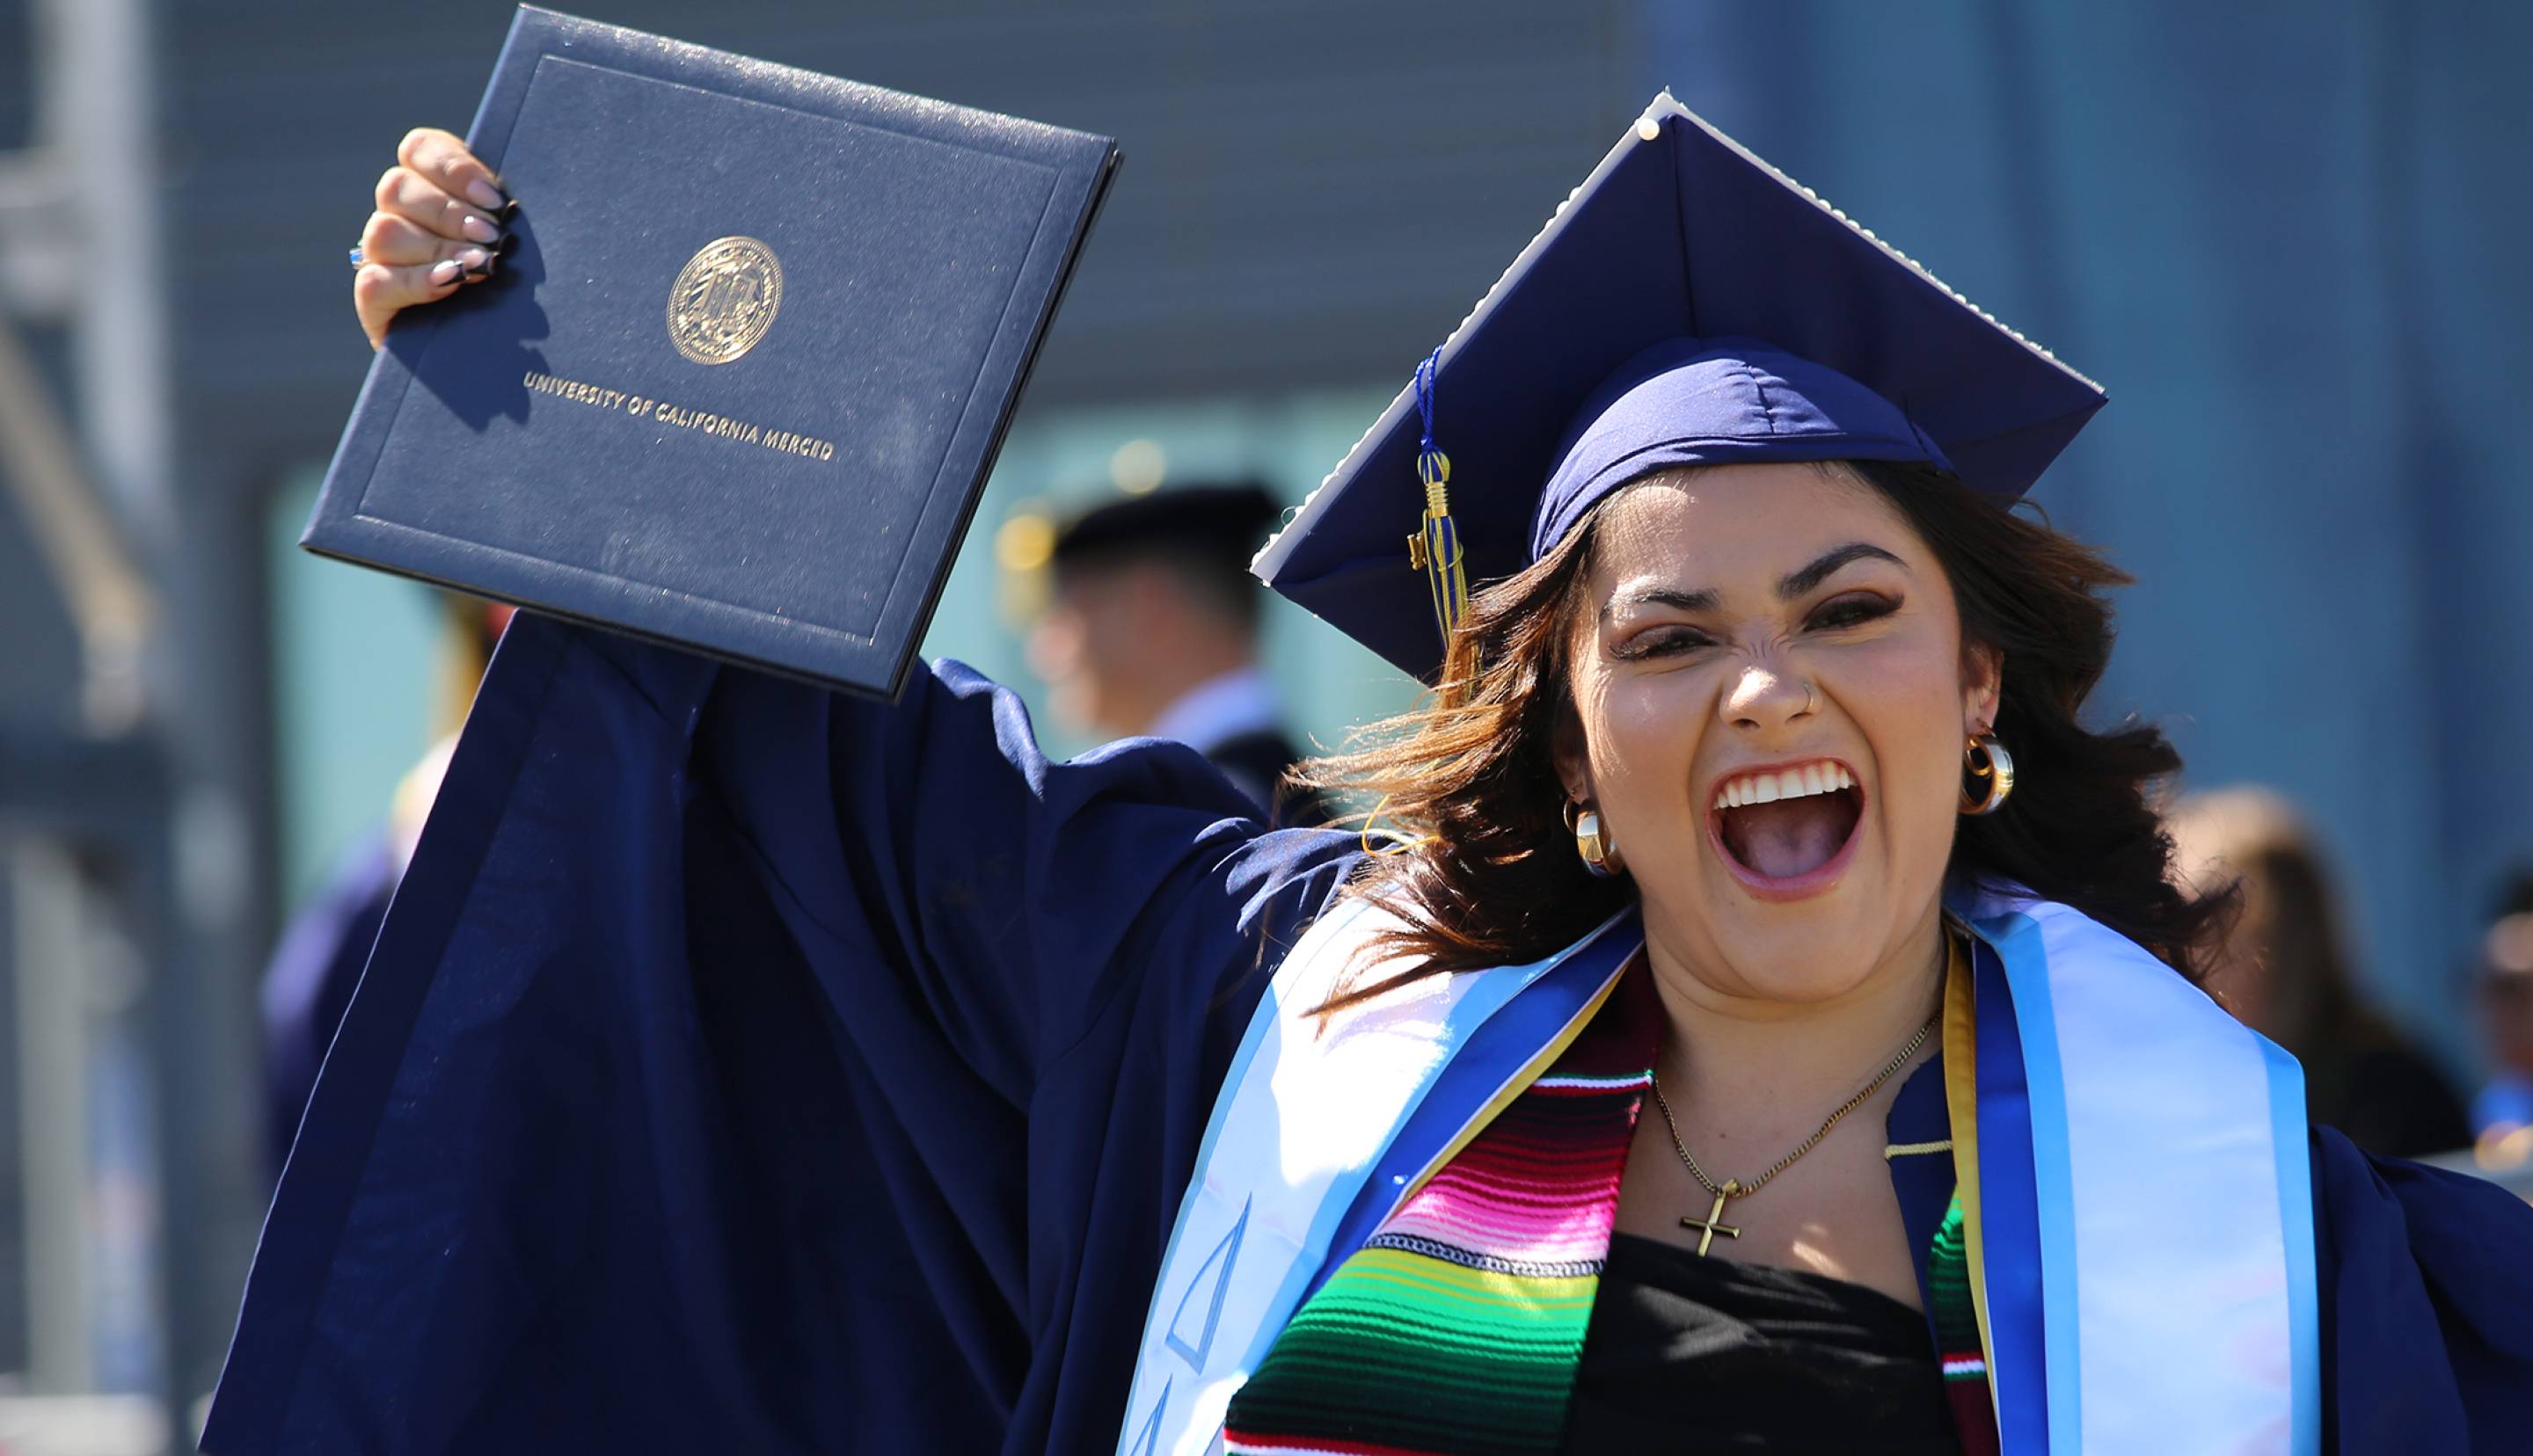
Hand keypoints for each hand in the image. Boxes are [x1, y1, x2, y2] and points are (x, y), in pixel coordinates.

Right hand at [352, 128, 512, 349]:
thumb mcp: (518, 249)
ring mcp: (381, 258)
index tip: (494, 197)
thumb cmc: (519, 296)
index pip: (418, 150)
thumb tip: (521, 207)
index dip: (452, 166)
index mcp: (432, 189)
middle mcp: (400, 217)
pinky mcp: (374, 300)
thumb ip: (509, 219)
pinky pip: (375, 280)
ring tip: (480, 266)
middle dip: (451, 211)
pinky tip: (449, 283)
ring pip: (384, 230)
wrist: (500, 362)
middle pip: (397, 187)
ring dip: (437, 245)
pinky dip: (415, 280)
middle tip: (493, 237)